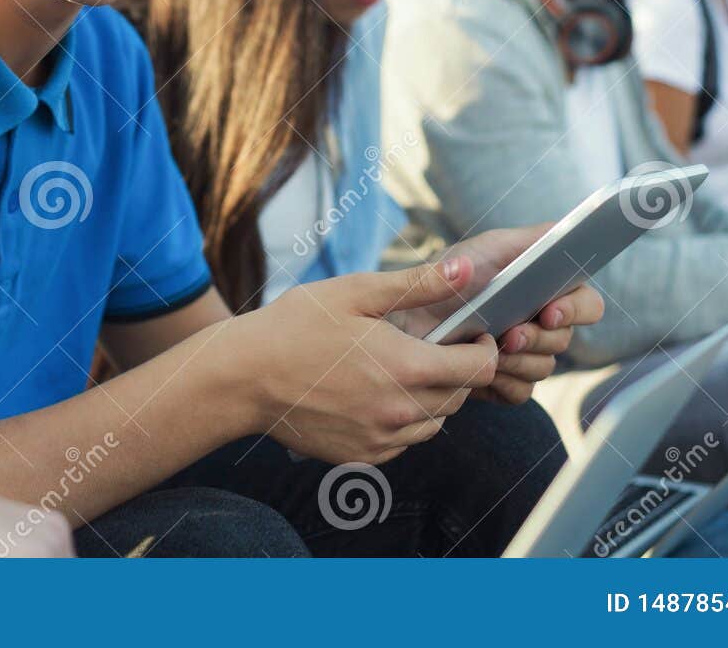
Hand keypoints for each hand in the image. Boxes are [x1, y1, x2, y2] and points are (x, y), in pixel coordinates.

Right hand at [231, 259, 498, 464]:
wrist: (243, 378)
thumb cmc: (296, 325)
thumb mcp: (356, 292)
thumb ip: (418, 284)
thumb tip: (469, 269)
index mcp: (407, 367)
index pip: (481, 369)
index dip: (484, 348)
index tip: (470, 334)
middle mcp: (401, 412)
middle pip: (462, 396)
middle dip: (457, 370)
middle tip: (429, 345)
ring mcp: (382, 440)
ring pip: (435, 422)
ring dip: (432, 397)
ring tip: (399, 368)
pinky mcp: (363, 457)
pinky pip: (405, 442)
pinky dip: (403, 420)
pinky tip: (374, 394)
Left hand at [388, 225, 605, 404]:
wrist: (406, 318)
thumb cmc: (449, 278)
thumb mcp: (486, 249)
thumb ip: (529, 239)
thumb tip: (565, 231)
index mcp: (546, 292)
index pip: (587, 304)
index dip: (576, 310)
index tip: (550, 311)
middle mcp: (542, 326)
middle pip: (565, 340)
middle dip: (538, 338)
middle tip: (510, 335)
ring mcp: (525, 357)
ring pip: (544, 367)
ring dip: (518, 360)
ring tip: (490, 348)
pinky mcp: (505, 384)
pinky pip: (521, 392)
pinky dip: (502, 382)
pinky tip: (482, 372)